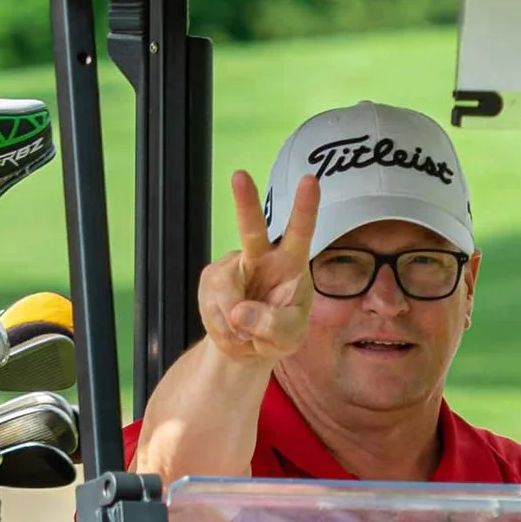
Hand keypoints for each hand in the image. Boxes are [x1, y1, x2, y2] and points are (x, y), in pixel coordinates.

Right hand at [198, 169, 318, 367]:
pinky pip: (211, 304)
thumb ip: (271, 326)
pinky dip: (221, 326)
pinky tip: (231, 329)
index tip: (310, 179)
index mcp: (291, 264)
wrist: (247, 346)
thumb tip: (240, 312)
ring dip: (233, 322)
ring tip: (244, 334)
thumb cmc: (278, 334)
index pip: (300, 232)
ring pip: (226, 288)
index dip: (305, 207)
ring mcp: (233, 266)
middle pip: (252, 228)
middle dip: (246, 202)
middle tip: (240, 175)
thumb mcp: (288, 338)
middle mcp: (262, 256)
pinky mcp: (211, 278)